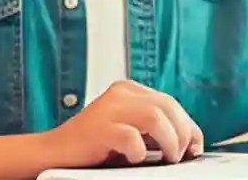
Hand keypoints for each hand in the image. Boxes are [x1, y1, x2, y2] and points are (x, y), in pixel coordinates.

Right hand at [43, 79, 204, 167]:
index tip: (196, 145)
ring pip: (155, 117)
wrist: (51, 154)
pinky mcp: (98, 128)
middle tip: (183, 155)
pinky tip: (135, 158)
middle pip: (167, 105)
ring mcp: (108, 108)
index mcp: (129, 90)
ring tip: (169, 158)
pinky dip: (139, 150)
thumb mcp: (130, 132)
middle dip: (183, 133)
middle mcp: (121, 94)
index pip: (170, 102)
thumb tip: (189, 142)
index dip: (189, 124)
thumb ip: (154, 131)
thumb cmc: (93, 147)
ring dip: (169, 140)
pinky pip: (130, 137)